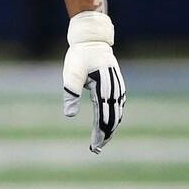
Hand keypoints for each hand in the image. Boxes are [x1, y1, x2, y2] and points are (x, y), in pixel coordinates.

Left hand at [62, 10, 124, 152]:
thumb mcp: (71, 73)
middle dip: (105, 135)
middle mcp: (114, 89)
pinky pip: (118, 105)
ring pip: (117, 113)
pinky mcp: (117, 85)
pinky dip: (114, 116)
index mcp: (103, 88)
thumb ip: (70, 94)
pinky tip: (109, 124)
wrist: (92, 40)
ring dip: (110, 127)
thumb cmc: (79, 55)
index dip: (99, 133)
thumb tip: (69, 115)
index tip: (94, 146)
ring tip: (102, 140)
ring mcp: (118, 87)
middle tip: (96, 149)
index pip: (103, 117)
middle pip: (113, 118)